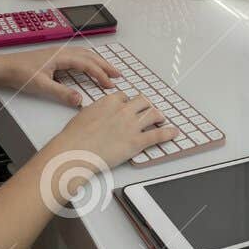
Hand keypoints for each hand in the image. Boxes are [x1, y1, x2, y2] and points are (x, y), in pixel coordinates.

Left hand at [0, 45, 118, 108]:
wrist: (3, 67)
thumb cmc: (20, 73)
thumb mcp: (41, 86)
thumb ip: (62, 93)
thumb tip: (80, 100)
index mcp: (61, 56)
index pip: (87, 65)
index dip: (100, 74)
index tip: (110, 85)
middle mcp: (62, 52)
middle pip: (89, 56)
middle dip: (105, 65)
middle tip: (118, 75)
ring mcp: (58, 53)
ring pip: (84, 55)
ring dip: (97, 62)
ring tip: (107, 69)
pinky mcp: (53, 57)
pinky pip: (77, 56)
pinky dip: (87, 60)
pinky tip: (87, 66)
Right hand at [49, 90, 176, 169]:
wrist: (75, 151)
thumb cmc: (74, 137)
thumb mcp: (83, 116)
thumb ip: (95, 112)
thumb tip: (96, 115)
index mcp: (109, 102)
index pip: (124, 96)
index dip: (127, 101)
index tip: (128, 106)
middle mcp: (123, 110)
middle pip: (142, 101)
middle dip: (145, 105)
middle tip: (147, 110)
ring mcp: (132, 125)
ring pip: (153, 113)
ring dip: (158, 115)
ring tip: (160, 118)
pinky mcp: (137, 141)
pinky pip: (158, 135)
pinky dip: (168, 133)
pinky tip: (173, 132)